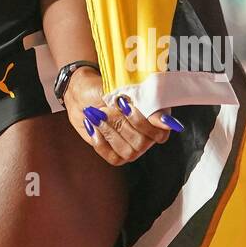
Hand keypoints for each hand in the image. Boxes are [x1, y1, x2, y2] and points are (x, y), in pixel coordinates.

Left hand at [62, 67, 177, 165]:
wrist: (83, 97)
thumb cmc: (104, 89)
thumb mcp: (118, 88)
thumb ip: (137, 101)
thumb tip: (155, 116)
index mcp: (154, 114)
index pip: (162, 127)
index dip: (153, 123)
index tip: (133, 108)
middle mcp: (148, 133)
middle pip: (143, 141)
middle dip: (121, 124)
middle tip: (107, 108)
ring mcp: (134, 146)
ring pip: (129, 152)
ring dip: (109, 132)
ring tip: (97, 115)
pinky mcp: (118, 155)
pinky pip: (114, 158)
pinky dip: (100, 141)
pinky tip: (92, 125)